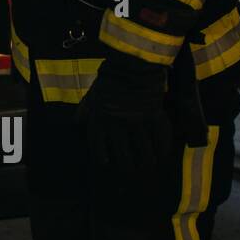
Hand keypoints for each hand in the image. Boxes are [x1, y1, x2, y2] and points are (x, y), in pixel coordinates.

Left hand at [77, 62, 171, 182]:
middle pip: (123, 156)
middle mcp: (117, 123)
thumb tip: (76, 124)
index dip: (103, 157)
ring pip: (144, 152)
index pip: (98, 147)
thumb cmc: (110, 80)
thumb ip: (85, 112)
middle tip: (131, 175)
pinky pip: (161, 139)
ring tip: (148, 169)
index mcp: (99, 118)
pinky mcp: (155, 116)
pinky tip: (162, 155)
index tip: (107, 163)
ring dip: (147, 163)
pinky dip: (163, 149)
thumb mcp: (92, 95)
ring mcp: (137, 121)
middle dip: (127, 168)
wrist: (133, 64)